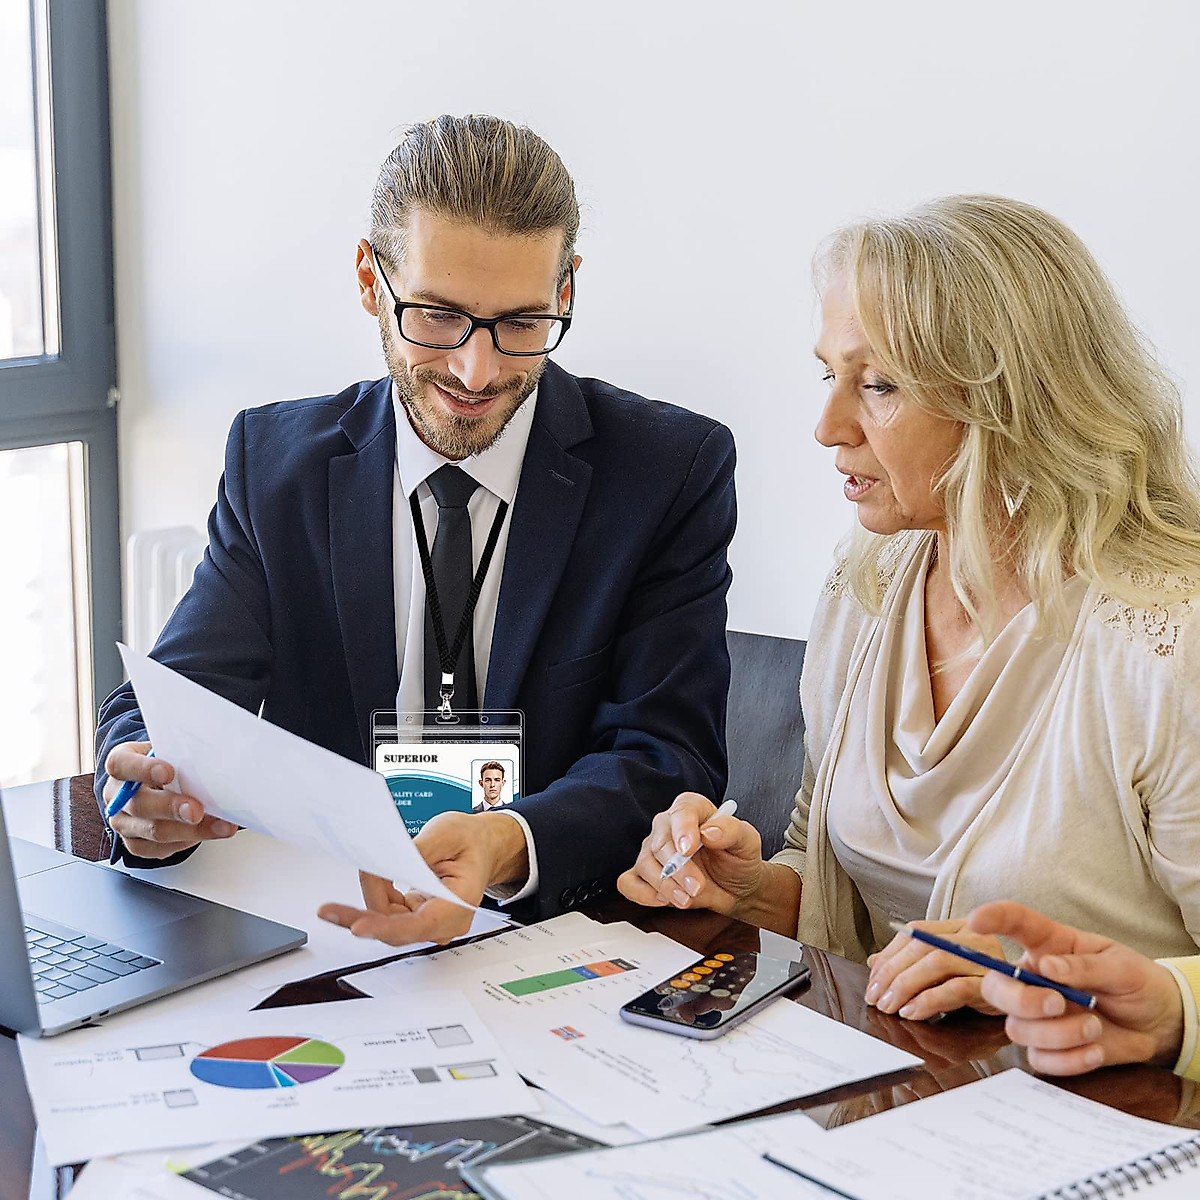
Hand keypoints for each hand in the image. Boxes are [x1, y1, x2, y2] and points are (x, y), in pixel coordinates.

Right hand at [103, 741, 236, 859]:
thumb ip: (180, 753)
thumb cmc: (166, 761)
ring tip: (219, 826)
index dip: (142, 769)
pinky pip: (160, 848)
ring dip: (190, 831)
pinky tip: (208, 833)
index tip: (168, 772)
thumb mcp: (170, 749)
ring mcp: (124, 823)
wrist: (157, 782)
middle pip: (139, 805)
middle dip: (171, 808)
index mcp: (121, 764)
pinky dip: (188, 841)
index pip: (121, 765)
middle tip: (196, 810)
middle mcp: (117, 796)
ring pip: (153, 832)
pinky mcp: (136, 844)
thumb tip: (210, 759)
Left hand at [317, 809, 527, 946]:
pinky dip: (376, 896)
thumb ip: (417, 851)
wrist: (482, 845)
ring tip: (363, 871)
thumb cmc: (470, 840)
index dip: (386, 927)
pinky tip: (372, 877)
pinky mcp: (416, 917)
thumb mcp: (447, 832)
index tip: (358, 926)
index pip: (420, 924)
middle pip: (395, 929)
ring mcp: (430, 922)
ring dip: (368, 900)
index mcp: (460, 903)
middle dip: (361, 915)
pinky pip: (387, 914)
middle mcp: (445, 922)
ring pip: (386, 924)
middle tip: (329, 909)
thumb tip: (385, 862)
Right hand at [616, 792, 764, 915]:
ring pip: (644, 865)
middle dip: (678, 870)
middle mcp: (668, 826)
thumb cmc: (738, 859)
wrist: (736, 887)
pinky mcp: (645, 874)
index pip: (681, 812)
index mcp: (692, 809)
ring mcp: (653, 850)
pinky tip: (664, 900)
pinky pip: (628, 882)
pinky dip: (642, 894)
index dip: (683, 830)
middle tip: (697, 886)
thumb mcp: (747, 842)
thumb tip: (710, 831)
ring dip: (665, 886)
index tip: (689, 849)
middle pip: (660, 844)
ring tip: (687, 898)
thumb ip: (732, 831)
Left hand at [866, 919, 1004, 1019]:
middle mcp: (974, 937)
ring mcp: (987, 958)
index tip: (873, 980)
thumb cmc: (983, 987)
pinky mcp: (995, 984)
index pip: (915, 932)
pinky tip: (912, 1012)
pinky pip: (956, 988)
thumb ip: (913, 964)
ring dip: (905, 986)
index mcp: (959, 927)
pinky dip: (928, 1000)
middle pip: (922, 945)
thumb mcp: (945, 973)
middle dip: (892, 972)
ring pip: (936, 962)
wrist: (1030, 1007)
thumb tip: (875, 963)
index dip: (889, 955)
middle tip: (875, 997)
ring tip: (890, 1007)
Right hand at [968, 901, 1184, 1074]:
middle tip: (1057, 1003)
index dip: (991, 918)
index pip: (1013, 923)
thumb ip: (1085, 966)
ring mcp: (1037, 1016)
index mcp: (1049, 945)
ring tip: (1094, 1027)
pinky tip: (1095, 1051)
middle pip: (995, 987)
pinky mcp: (1048, 1048)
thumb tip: (1047, 966)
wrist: (1159, 1023)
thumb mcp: (1122, 967)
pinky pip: (1039, 1060)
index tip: (976, 922)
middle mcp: (1033, 978)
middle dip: (1020, 999)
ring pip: (1017, 1028)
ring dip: (1057, 1034)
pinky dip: (1068, 1059)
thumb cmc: (1136, 983)